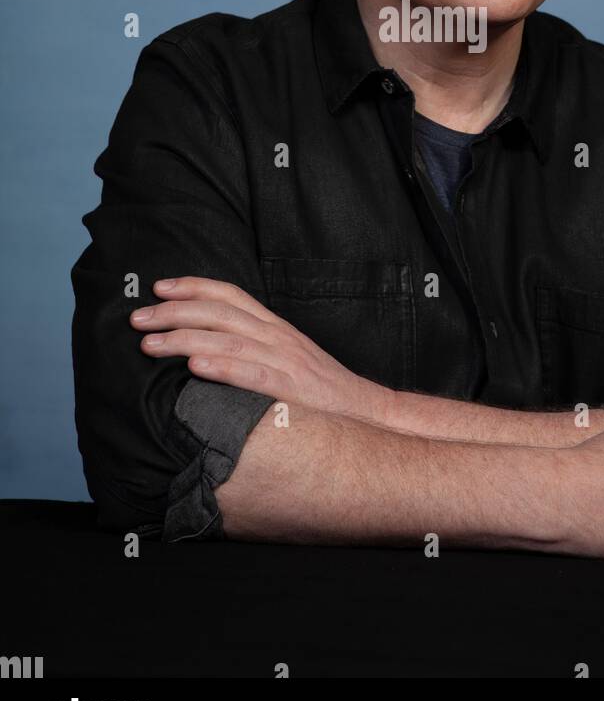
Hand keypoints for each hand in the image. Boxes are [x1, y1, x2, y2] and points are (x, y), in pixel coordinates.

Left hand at [130, 276, 391, 424]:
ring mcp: (285, 362)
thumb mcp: (288, 359)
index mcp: (275, 327)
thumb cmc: (322, 393)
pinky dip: (221, 367)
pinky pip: (251, 375)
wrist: (368, 414)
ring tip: (149, 344)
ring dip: (183, 339)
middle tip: (138, 317)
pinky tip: (193, 368)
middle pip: (219, 313)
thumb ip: (255, 348)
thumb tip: (209, 347)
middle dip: (173, 312)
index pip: (230, 295)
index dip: (193, 286)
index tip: (160, 287)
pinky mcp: (291, 390)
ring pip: (227, 340)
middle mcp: (277, 337)